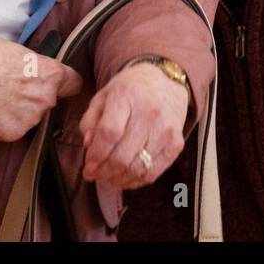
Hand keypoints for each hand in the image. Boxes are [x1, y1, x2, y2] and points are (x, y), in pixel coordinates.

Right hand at [0, 34, 82, 142]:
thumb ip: (39, 67)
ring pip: (31, 117)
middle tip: (13, 87)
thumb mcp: (21, 52)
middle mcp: (46, 99)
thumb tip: (41, 73)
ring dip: (20, 111)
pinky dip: (4, 122)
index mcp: (52, 75)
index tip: (60, 85)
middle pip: (49, 101)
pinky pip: (14, 129)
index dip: (65, 83)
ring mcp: (30, 119)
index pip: (74, 84)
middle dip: (36, 97)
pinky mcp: (12, 133)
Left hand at [79, 61, 188, 189]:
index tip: (87, 166)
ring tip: (105, 178)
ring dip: (117, 179)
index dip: (96, 154)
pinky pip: (153, 172)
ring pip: (137, 168)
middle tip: (93, 174)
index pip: (109, 133)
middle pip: (123, 155)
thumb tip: (88, 146)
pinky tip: (123, 179)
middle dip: (103, 171)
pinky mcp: (176, 144)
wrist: (166, 81)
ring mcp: (165, 130)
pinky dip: (135, 181)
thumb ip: (90, 119)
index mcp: (127, 96)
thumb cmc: (130, 89)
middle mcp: (149, 113)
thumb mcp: (104, 95)